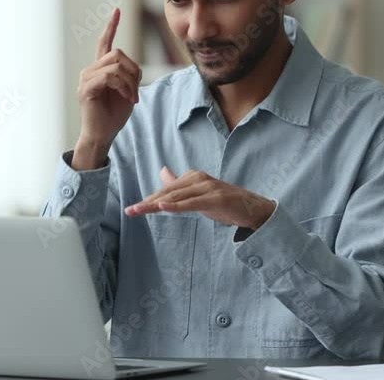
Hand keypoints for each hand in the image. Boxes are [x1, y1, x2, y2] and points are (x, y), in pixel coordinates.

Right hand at [74, 8, 142, 167]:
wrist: (103, 134)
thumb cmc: (114, 115)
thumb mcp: (128, 91)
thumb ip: (130, 75)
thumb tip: (132, 67)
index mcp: (100, 69)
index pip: (104, 43)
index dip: (111, 26)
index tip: (116, 10)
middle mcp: (90, 70)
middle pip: (117, 53)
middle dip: (133, 71)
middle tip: (135, 92)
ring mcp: (86, 78)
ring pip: (115, 65)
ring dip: (129, 82)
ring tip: (131, 97)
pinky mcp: (86, 89)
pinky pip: (109, 77)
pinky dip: (123, 87)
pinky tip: (127, 98)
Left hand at [124, 167, 276, 229]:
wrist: (253, 209)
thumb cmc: (225, 202)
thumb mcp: (198, 194)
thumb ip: (180, 185)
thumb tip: (162, 171)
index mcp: (193, 177)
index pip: (167, 190)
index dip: (149, 199)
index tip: (133, 208)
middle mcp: (198, 179)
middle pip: (168, 192)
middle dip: (148, 202)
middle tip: (130, 210)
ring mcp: (208, 188)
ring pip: (177, 197)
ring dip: (156, 205)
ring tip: (140, 210)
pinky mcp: (216, 199)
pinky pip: (192, 203)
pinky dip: (176, 206)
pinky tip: (163, 208)